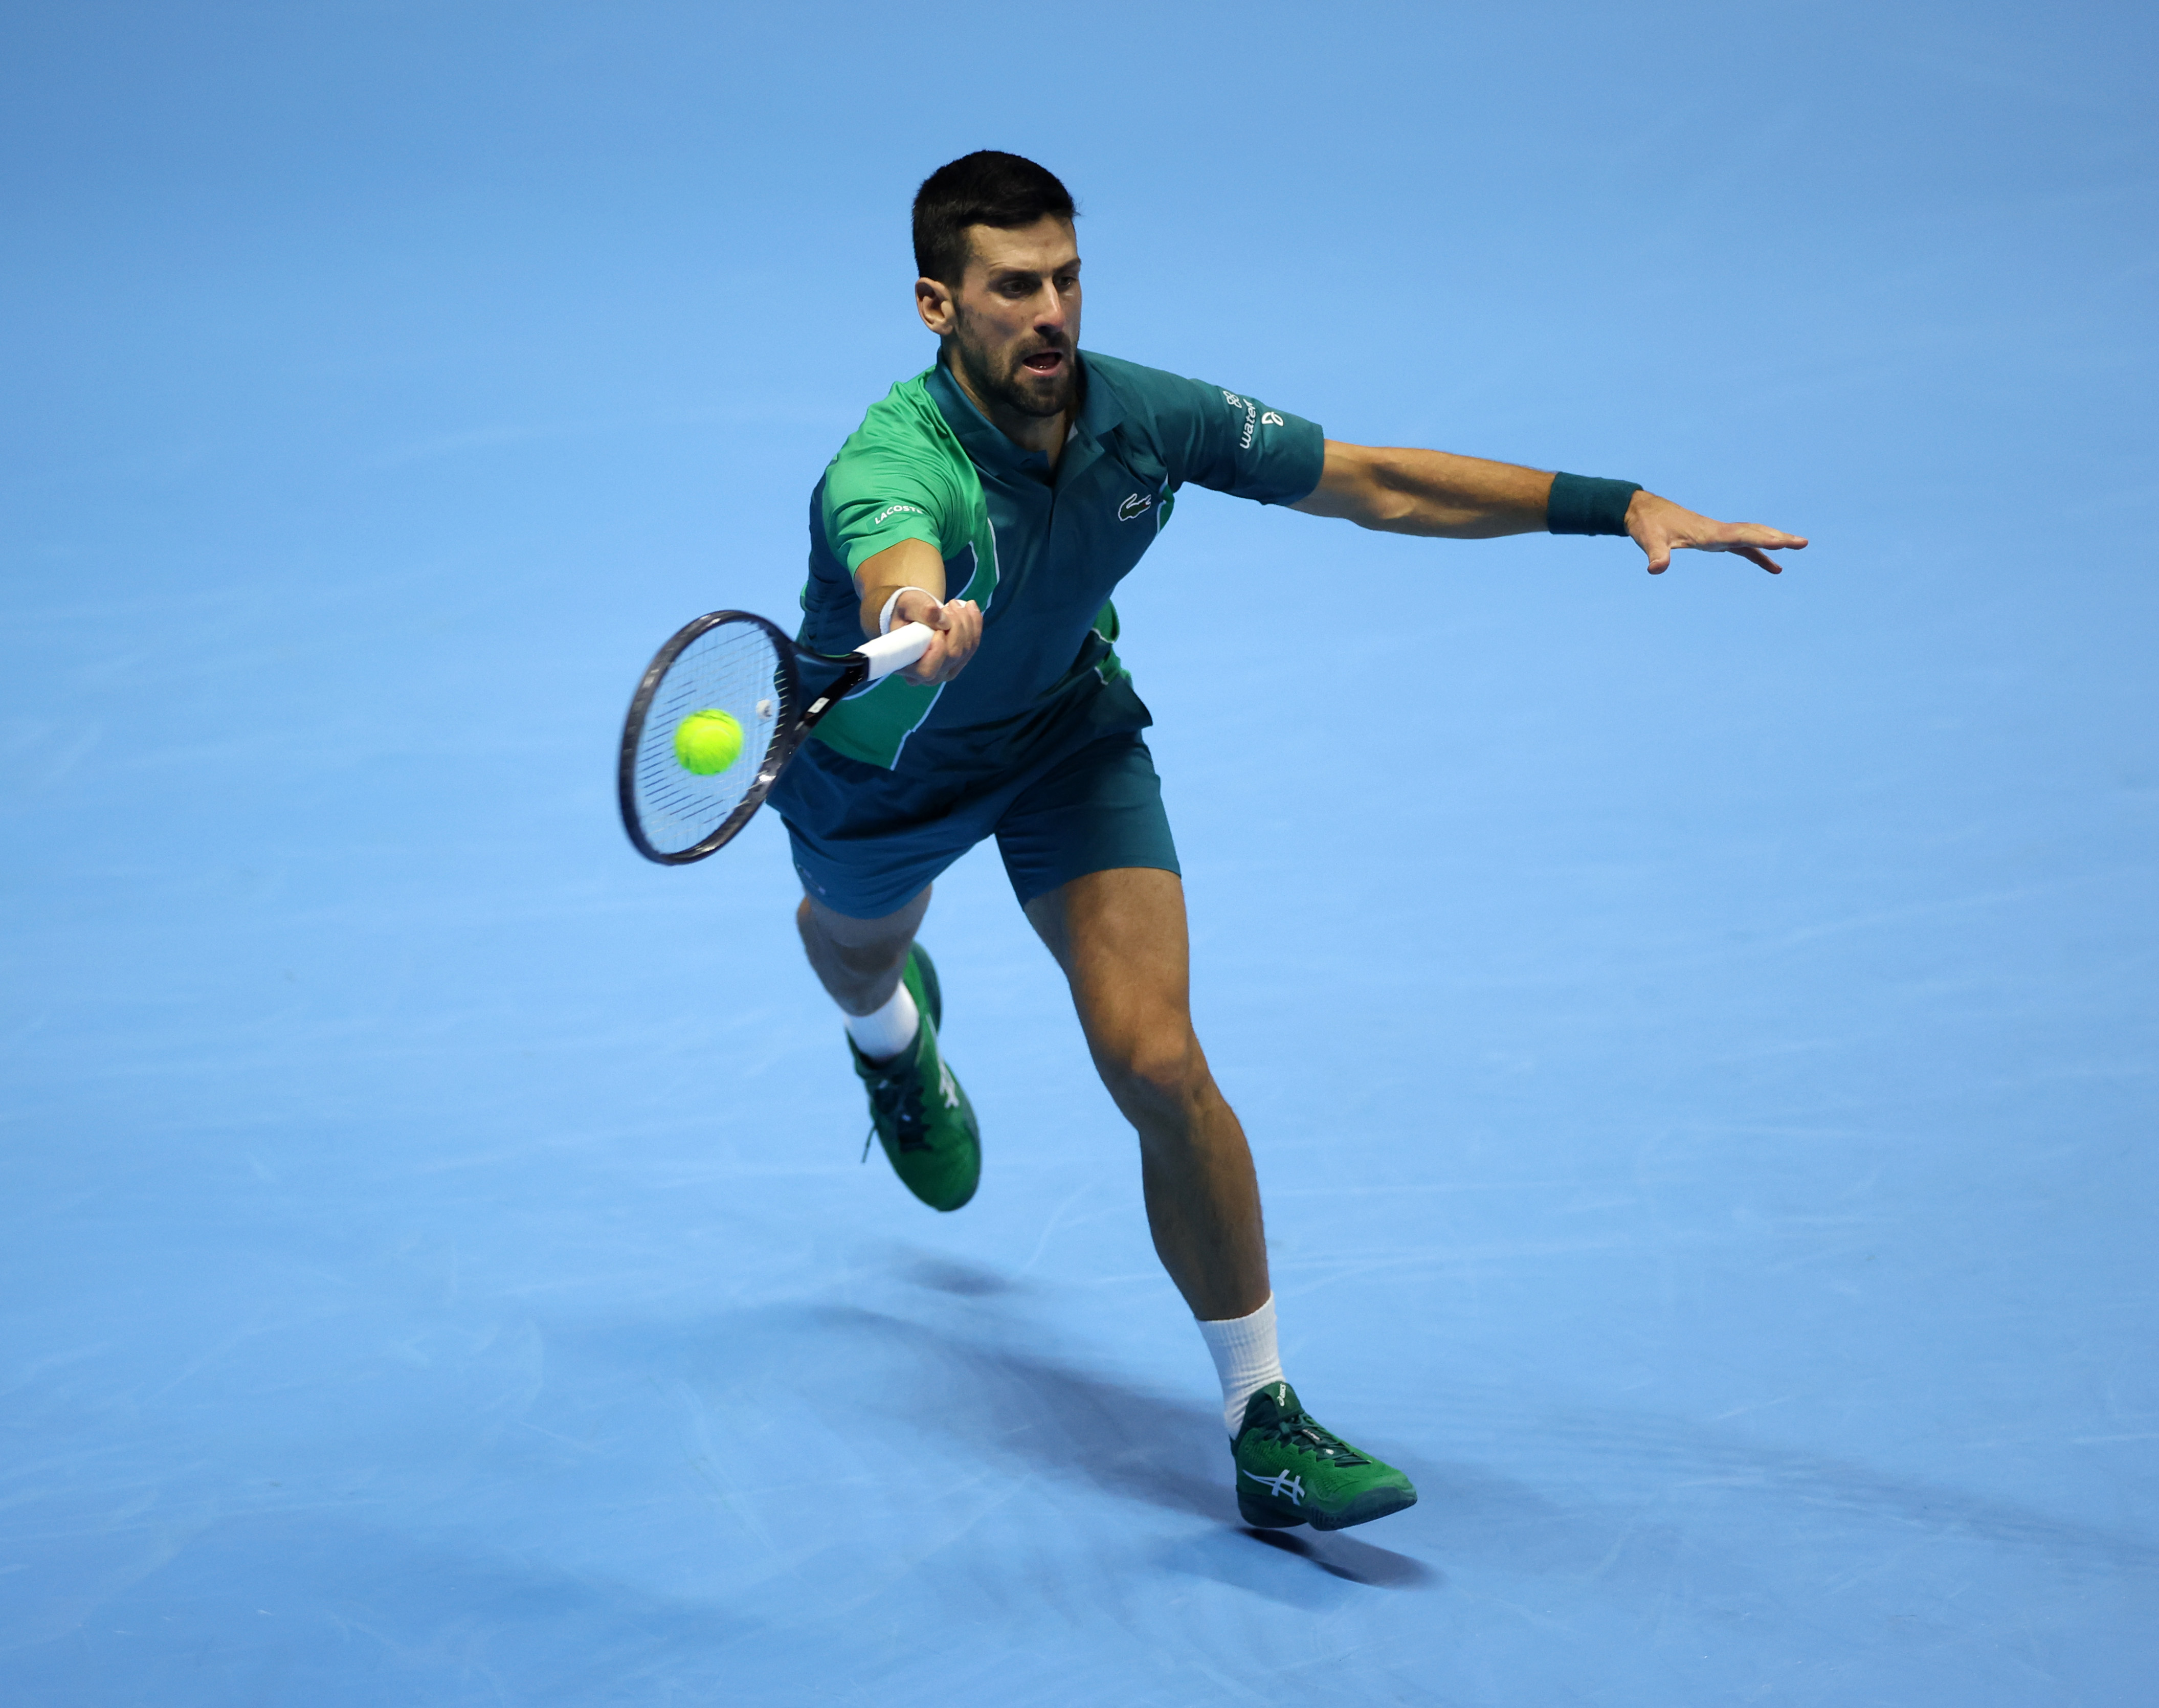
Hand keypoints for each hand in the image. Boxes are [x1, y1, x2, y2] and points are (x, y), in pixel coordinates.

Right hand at [890, 585, 982, 684]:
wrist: (912, 614)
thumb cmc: (905, 611)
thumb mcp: (907, 604)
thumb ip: (921, 611)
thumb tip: (944, 621)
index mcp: (906, 666)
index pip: (927, 670)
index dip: (938, 650)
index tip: (939, 629)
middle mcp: (925, 676)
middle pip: (952, 655)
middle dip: (957, 626)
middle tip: (949, 605)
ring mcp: (944, 671)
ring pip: (965, 650)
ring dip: (966, 622)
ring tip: (955, 603)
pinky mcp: (957, 663)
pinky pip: (972, 646)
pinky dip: (975, 624)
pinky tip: (970, 606)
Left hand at [1627, 491, 1807, 574]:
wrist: (1642, 510)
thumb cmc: (1647, 525)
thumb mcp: (1649, 541)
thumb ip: (1655, 555)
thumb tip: (1655, 569)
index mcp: (1707, 532)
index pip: (1739, 537)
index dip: (1760, 540)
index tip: (1782, 542)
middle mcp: (1717, 531)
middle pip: (1753, 533)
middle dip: (1778, 538)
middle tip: (1803, 543)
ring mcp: (1718, 534)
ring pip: (1752, 536)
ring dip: (1774, 541)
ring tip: (1799, 546)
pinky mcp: (1714, 539)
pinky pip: (1743, 546)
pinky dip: (1759, 554)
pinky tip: (1773, 567)